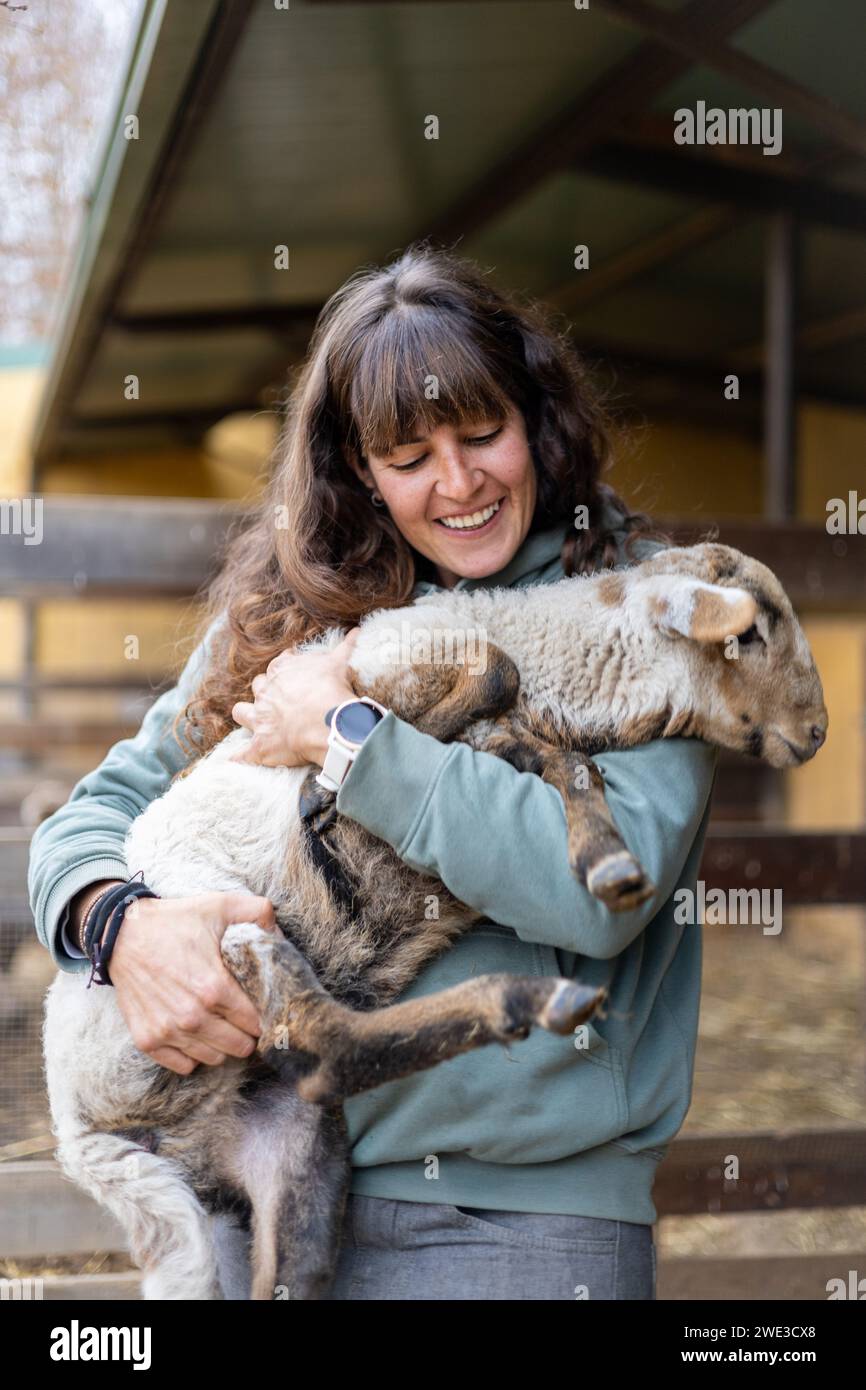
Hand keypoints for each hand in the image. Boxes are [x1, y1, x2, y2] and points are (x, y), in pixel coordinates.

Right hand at [108, 891, 277, 1074]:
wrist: (121, 934)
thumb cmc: (174, 921)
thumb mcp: (220, 905)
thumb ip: (259, 912)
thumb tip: (280, 933)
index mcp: (214, 987)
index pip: (256, 1022)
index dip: (264, 1016)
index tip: (262, 1008)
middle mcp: (192, 1016)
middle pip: (240, 1047)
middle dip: (247, 1034)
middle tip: (243, 1018)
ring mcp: (168, 1031)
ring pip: (214, 1059)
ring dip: (221, 1045)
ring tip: (220, 1024)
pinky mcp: (147, 1040)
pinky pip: (184, 1066)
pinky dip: (192, 1055)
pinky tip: (195, 1033)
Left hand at [229, 628, 360, 768]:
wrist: (329, 722)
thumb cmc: (332, 690)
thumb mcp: (340, 662)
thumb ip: (346, 646)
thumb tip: (357, 631)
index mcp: (282, 670)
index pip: (278, 665)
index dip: (286, 669)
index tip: (296, 675)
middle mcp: (265, 692)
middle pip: (259, 687)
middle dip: (266, 692)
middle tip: (282, 700)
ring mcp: (260, 718)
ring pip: (241, 712)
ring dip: (246, 715)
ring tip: (254, 721)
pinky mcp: (260, 745)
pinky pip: (243, 754)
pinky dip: (239, 758)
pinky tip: (236, 761)